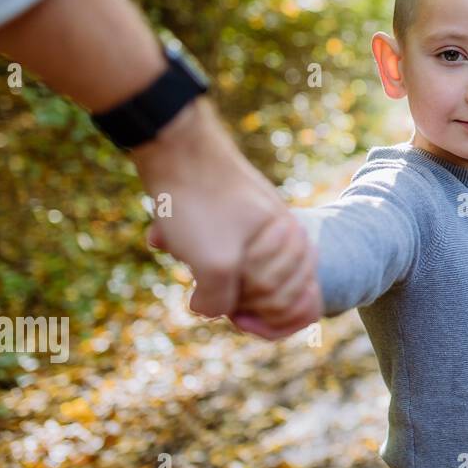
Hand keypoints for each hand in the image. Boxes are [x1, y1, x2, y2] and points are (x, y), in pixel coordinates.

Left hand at [134, 99, 320, 336]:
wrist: (176, 148)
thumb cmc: (200, 204)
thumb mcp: (213, 264)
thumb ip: (220, 301)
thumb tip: (211, 310)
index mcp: (294, 244)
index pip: (297, 306)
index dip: (261, 319)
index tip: (230, 311)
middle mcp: (287, 236)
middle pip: (273, 295)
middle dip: (237, 298)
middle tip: (204, 283)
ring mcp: (265, 227)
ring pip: (245, 277)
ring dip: (212, 278)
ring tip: (186, 256)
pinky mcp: (240, 219)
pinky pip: (228, 255)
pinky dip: (201, 260)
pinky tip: (170, 242)